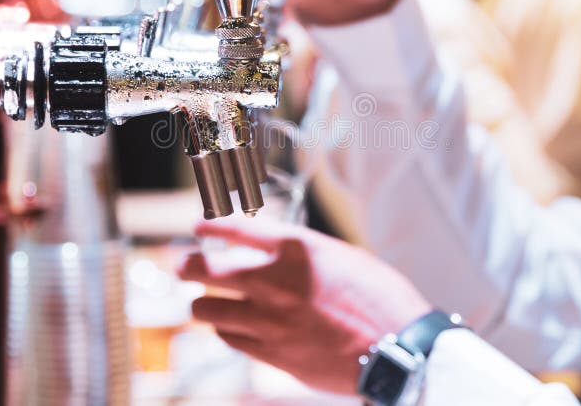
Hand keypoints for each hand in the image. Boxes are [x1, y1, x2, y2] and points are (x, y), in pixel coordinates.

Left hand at [177, 218, 430, 394]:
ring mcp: (269, 320)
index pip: (235, 229)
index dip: (210, 226)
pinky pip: (230, 339)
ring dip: (203, 302)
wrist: (397, 349)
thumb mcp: (342, 256)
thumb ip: (303, 253)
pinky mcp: (272, 354)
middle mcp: (273, 282)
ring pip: (208, 310)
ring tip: (204, 300)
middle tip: (183, 265)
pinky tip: (230, 327)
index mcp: (295, 249)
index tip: (198, 226)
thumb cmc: (380, 297)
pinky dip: (225, 330)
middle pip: (204, 271)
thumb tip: (275, 253)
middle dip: (187, 266)